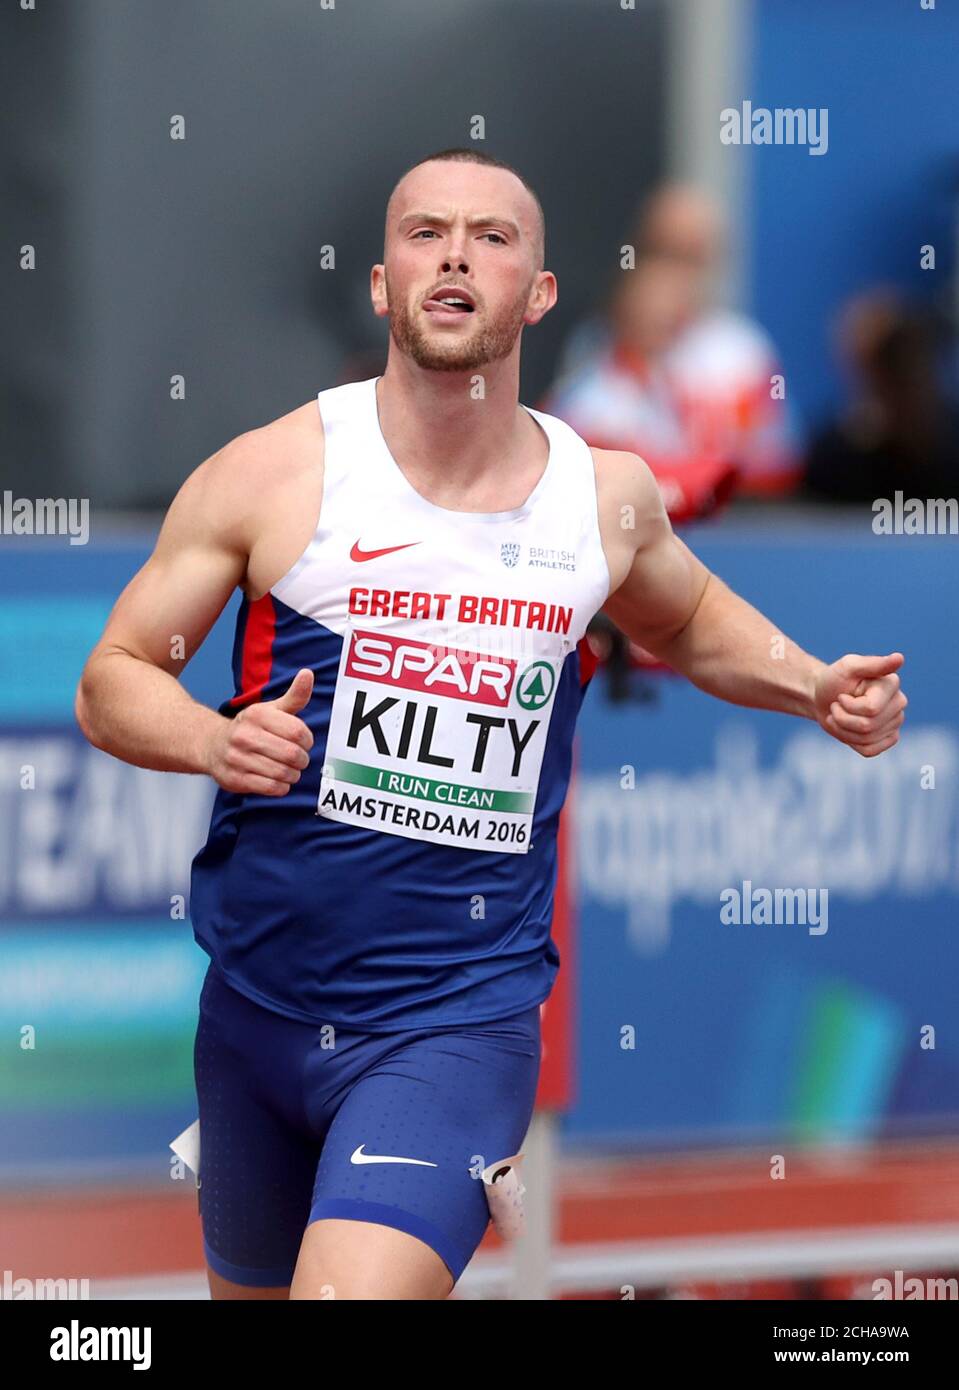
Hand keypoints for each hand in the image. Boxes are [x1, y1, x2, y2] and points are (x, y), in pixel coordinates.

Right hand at [206, 668, 313, 794]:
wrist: (211, 745)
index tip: (304, 742)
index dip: (308, 740)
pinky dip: (281, 786)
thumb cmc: (250, 727)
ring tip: (290, 770)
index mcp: (257, 715)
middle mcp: (245, 735)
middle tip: (299, 759)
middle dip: (302, 760)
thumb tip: (308, 674)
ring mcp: (238, 758)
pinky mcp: (235, 779)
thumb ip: (294, 696)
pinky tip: (278, 779)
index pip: (298, 732)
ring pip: (282, 773)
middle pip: (292, 754)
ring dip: (293, 774)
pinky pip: (270, 788)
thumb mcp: (271, 709)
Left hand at [813, 652, 905, 756]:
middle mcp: (899, 703)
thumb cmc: (834, 680)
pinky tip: (846, 729)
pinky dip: (851, 742)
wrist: (823, 698)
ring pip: (867, 740)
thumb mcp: (848, 667)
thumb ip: (873, 664)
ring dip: (843, 730)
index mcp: (891, 684)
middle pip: (867, 726)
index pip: (870, 709)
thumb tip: (900, 658)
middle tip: (836, 706)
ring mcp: (896, 722)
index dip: (847, 706)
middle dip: (842, 718)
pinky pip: (870, 750)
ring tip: (838, 716)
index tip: (841, 696)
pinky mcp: (889, 738)